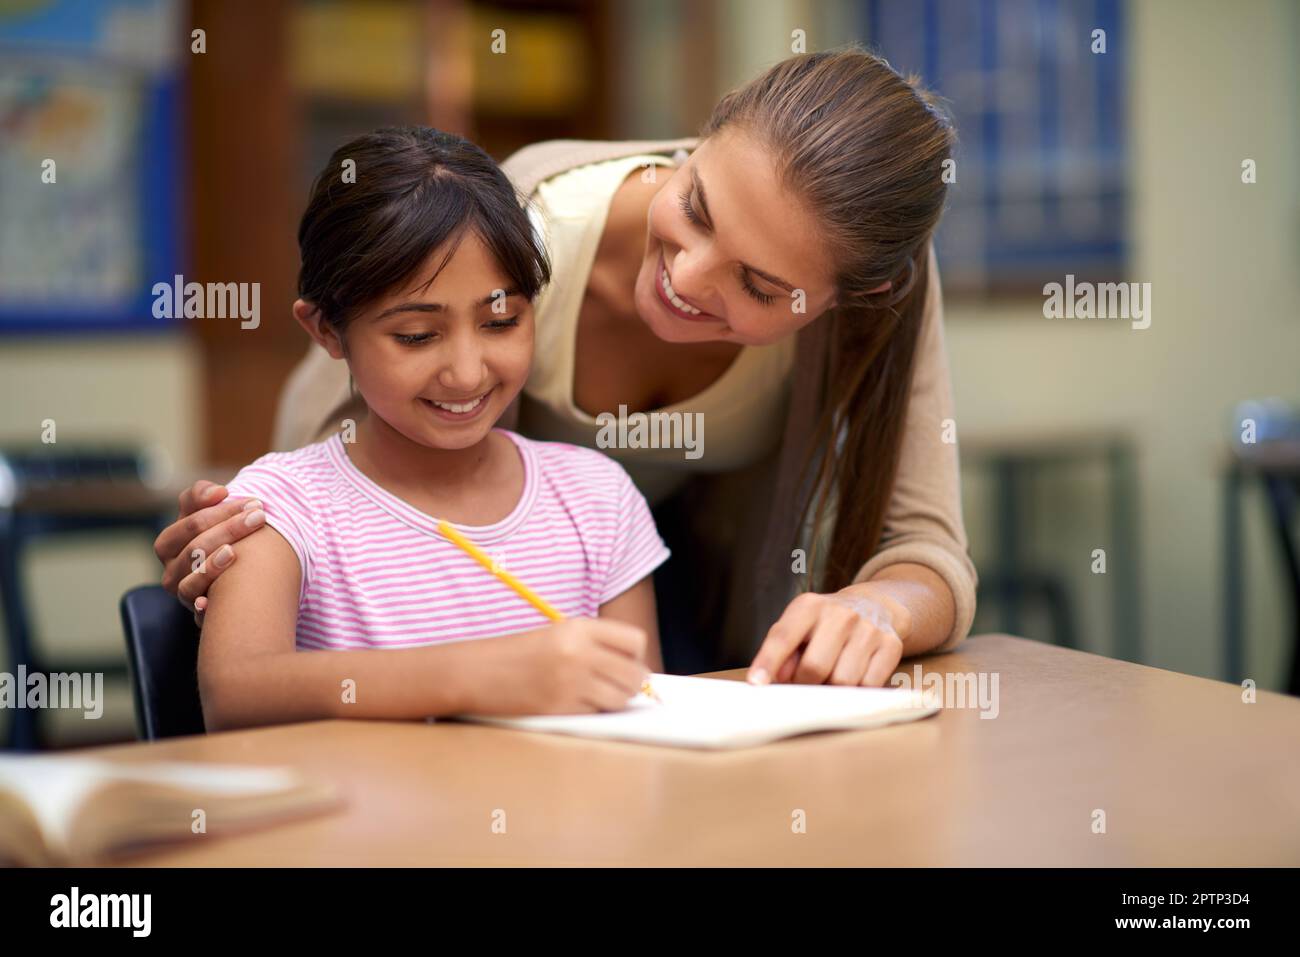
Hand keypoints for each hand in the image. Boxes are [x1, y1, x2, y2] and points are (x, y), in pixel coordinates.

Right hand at [154, 480, 265, 624]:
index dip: (222, 511)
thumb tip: (218, 492)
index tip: (253, 502)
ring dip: (215, 564)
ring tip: (237, 551)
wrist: (231, 571)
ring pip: (192, 579)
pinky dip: (204, 605)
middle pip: (196, 548)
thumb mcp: (206, 511)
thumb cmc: (217, 534)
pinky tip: (212, 599)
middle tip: (260, 516)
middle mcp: (171, 570)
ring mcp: (182, 593)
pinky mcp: (196, 612)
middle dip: (230, 529)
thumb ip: (202, 495)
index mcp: (169, 543)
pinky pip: (196, 610)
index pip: (192, 523)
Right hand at [471, 618, 649, 714]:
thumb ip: (597, 646)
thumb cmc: (521, 654)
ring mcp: (570, 682)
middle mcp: (579, 652)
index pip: (634, 641)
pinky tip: (573, 703)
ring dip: (615, 700)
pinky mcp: (560, 708)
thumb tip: (640, 672)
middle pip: (634, 674)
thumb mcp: (560, 635)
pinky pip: (596, 713)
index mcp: (579, 627)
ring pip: (620, 698)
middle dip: (632, 683)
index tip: (625, 662)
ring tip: (595, 695)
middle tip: (617, 685)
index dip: (635, 655)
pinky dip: (592, 711)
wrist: (478, 672)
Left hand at [747, 591, 904, 687]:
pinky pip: (868, 686)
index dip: (768, 662)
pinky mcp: (891, 646)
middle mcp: (840, 614)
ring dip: (832, 690)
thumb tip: (776, 678)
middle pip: (814, 668)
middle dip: (805, 684)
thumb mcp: (799, 627)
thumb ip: (783, 651)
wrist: (875, 606)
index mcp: (809, 606)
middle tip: (805, 683)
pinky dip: (856, 692)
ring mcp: (869, 629)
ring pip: (843, 682)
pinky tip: (853, 678)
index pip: (783, 636)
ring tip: (830, 678)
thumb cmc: (825, 625)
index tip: (756, 684)